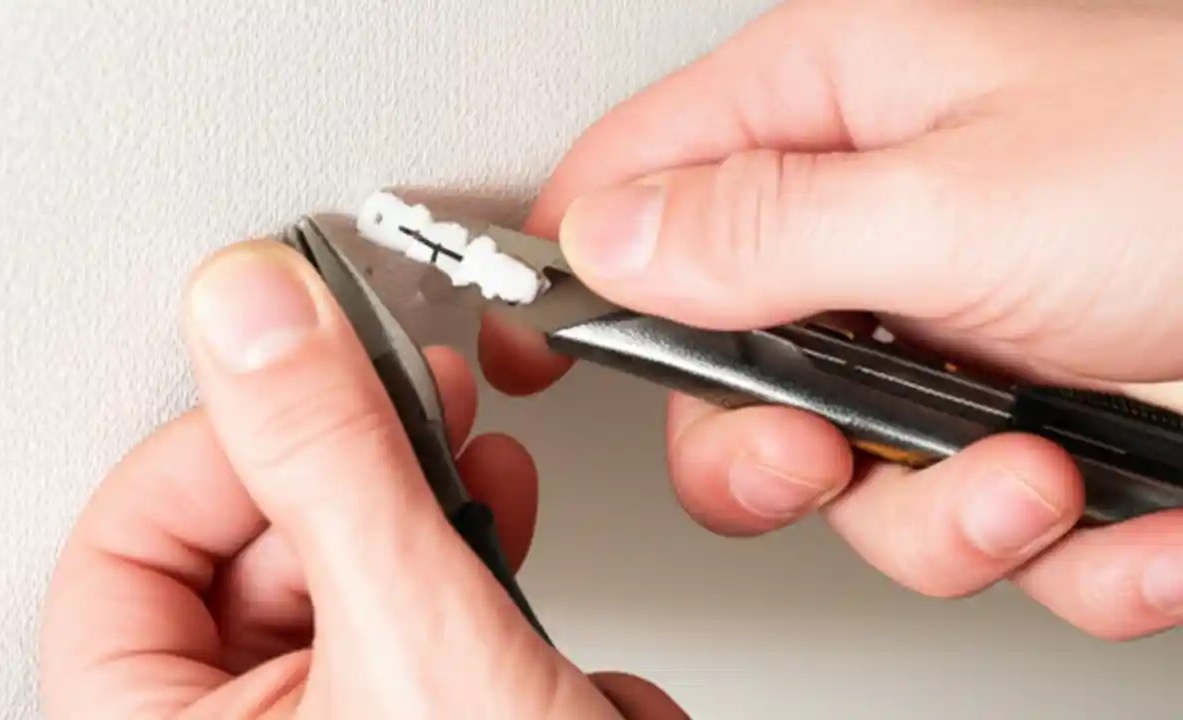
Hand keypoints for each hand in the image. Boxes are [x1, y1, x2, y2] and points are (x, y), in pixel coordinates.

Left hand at [39, 241, 685, 717]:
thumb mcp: (413, 634)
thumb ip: (328, 463)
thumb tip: (250, 312)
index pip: (126, 553)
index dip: (219, 445)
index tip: (306, 373)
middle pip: (252, 552)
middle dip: (352, 466)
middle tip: (412, 400)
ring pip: (351, 577)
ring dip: (430, 513)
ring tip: (481, 469)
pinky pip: (419, 621)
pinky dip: (480, 580)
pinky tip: (522, 563)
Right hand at [481, 0, 1182, 639]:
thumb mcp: (958, 199)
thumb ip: (756, 232)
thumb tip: (606, 246)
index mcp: (827, 111)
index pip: (626, 189)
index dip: (572, 277)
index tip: (538, 362)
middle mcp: (872, 222)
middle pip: (720, 375)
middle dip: (780, 456)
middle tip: (829, 462)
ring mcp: (948, 327)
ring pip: (851, 477)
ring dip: (947, 522)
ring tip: (1041, 485)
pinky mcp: (1024, 409)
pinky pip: (978, 519)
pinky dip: (1066, 552)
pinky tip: (1135, 518)